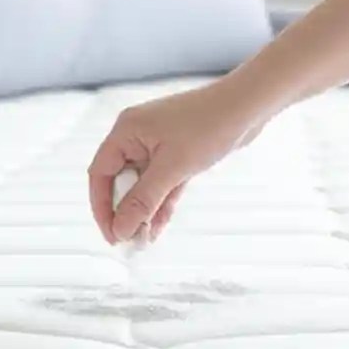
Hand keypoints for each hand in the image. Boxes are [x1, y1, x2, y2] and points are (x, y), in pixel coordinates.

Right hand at [88, 79, 263, 243]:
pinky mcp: (177, 154)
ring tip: (146, 240)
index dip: (102, 207)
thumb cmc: (209, 125)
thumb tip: (121, 229)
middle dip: (126, 213)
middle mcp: (137, 136)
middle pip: (120, 182)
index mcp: (126, 131)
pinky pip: (162, 184)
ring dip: (144, 212)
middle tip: (132, 241)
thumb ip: (143, 200)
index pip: (100, 174)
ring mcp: (157, 145)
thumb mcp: (172, 168)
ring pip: (143, 186)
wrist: (248, 106)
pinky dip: (161, 204)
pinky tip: (159, 226)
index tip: (112, 234)